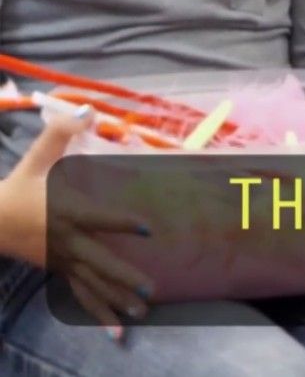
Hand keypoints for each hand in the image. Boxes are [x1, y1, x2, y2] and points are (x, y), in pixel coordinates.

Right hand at [0, 111, 153, 337]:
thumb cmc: (19, 185)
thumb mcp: (36, 156)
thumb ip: (60, 131)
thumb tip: (85, 109)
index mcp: (66, 211)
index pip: (98, 218)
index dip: (121, 222)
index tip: (146, 227)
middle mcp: (67, 240)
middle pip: (98, 261)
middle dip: (123, 276)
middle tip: (149, 288)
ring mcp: (63, 260)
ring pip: (92, 284)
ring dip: (116, 299)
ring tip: (142, 313)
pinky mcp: (60, 270)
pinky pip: (81, 293)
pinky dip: (99, 311)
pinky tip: (116, 331)